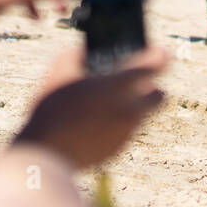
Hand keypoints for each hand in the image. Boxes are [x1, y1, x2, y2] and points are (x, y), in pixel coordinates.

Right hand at [14, 45, 167, 170]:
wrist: (46, 153)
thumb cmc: (51, 108)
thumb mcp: (60, 73)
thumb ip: (78, 57)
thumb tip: (85, 53)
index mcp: (118, 86)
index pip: (157, 64)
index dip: (159, 55)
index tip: (156, 53)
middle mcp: (130, 109)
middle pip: (160, 95)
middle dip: (150, 87)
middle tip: (131, 84)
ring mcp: (126, 132)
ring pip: (141, 115)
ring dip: (130, 107)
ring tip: (101, 104)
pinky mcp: (118, 150)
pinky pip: (124, 132)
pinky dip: (114, 126)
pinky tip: (92, 124)